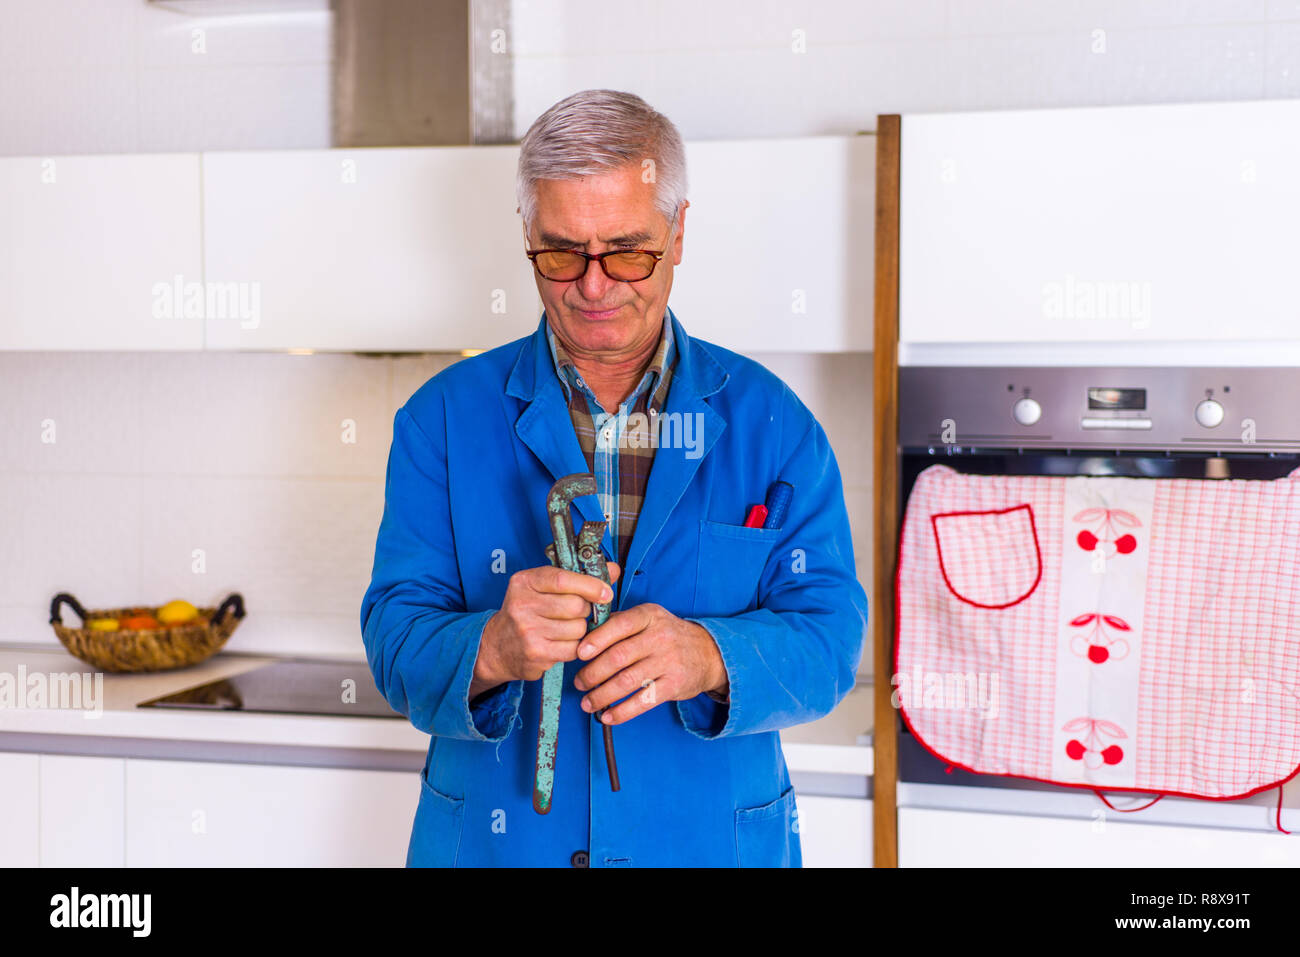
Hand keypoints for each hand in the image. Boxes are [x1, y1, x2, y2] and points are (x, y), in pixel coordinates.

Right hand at [471, 563, 620, 697]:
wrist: (496, 646)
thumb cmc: (527, 612)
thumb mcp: (544, 587)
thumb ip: (578, 577)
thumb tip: (613, 568)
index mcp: (525, 582)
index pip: (564, 579)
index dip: (590, 585)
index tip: (605, 592)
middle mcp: (522, 604)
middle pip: (576, 606)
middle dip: (584, 610)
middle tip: (576, 613)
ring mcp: (528, 630)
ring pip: (578, 628)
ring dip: (579, 630)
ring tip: (565, 629)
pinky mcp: (536, 653)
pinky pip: (573, 649)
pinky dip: (574, 647)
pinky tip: (561, 642)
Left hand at [572, 603, 727, 724]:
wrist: (708, 652)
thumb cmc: (667, 634)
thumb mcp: (649, 618)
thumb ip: (619, 622)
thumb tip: (584, 637)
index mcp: (649, 616)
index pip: (619, 625)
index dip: (596, 640)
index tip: (579, 654)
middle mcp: (660, 637)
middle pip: (619, 657)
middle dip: (593, 673)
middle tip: (579, 682)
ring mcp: (668, 662)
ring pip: (627, 682)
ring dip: (602, 695)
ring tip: (587, 703)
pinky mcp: (674, 685)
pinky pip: (643, 701)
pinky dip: (622, 712)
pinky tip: (607, 716)